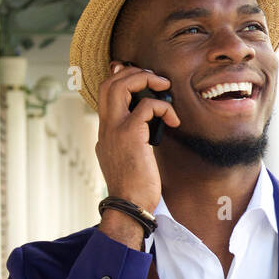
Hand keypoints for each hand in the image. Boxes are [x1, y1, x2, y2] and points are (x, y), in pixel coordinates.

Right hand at [96, 61, 178, 213]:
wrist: (129, 206)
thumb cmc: (134, 189)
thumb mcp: (127, 161)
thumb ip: (130, 142)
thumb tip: (147, 132)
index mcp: (104, 132)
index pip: (106, 94)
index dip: (121, 79)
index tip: (142, 78)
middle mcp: (106, 127)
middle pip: (109, 82)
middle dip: (133, 73)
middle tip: (156, 80)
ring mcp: (115, 129)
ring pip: (121, 85)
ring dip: (145, 79)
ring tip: (164, 87)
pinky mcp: (131, 134)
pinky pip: (147, 106)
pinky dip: (164, 107)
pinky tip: (174, 121)